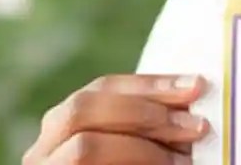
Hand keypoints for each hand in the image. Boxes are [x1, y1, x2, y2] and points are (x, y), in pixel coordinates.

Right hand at [22, 74, 209, 163]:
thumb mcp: (140, 153)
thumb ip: (152, 134)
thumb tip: (195, 111)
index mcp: (64, 129)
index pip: (102, 89)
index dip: (150, 84)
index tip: (197, 86)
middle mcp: (43, 151)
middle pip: (84, 108)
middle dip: (146, 111)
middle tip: (197, 127)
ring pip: (83, 148)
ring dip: (142, 148)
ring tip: (186, 162)